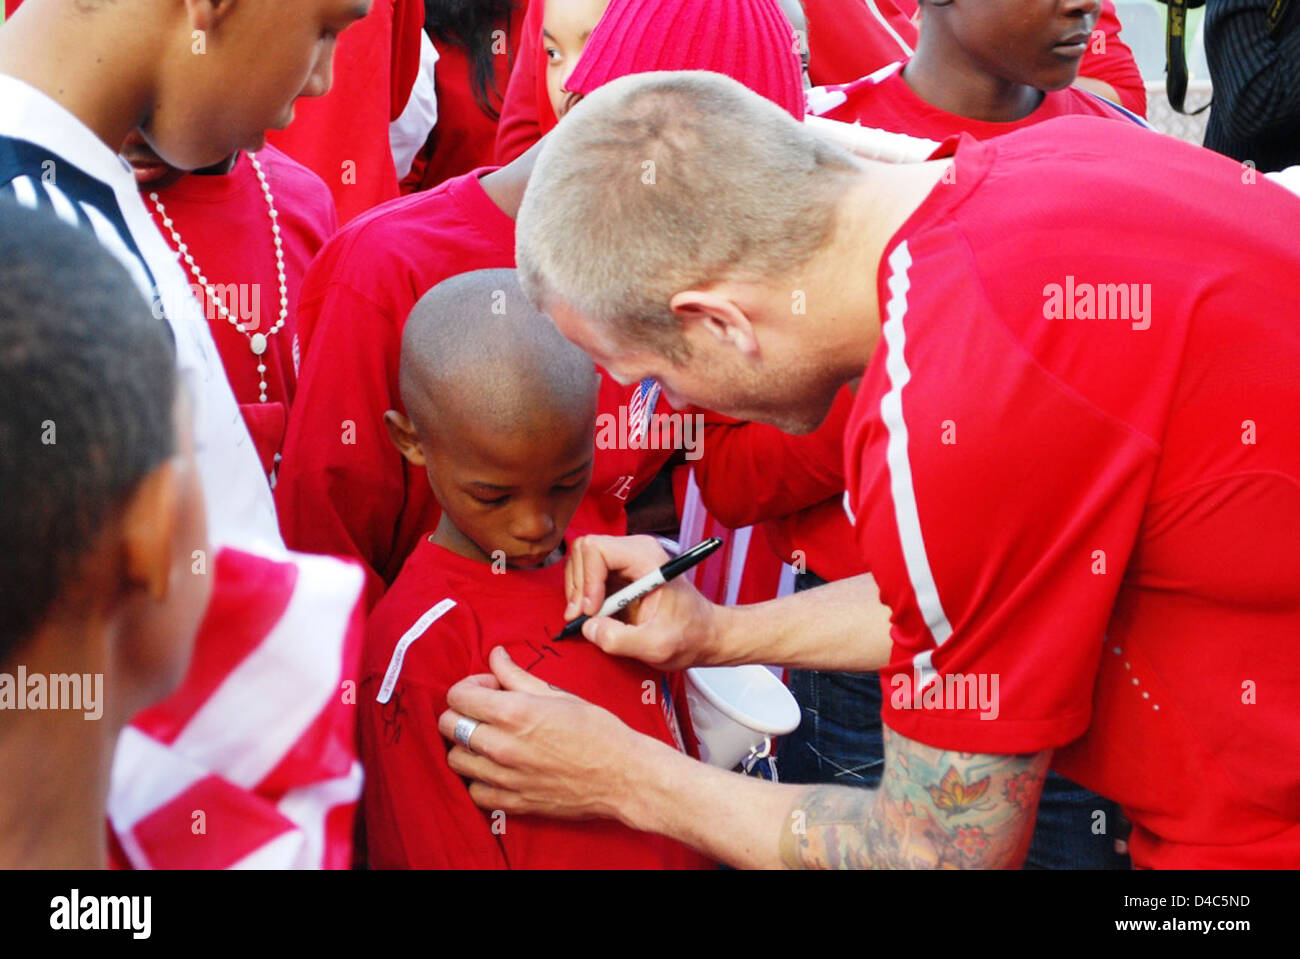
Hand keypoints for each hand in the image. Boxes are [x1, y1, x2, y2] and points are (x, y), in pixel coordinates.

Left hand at [437, 647, 653, 821]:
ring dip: (466, 746)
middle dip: (462, 712)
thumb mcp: (557, 694)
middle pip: (448, 726)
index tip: (489, 687)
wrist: (622, 775)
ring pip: (455, 760)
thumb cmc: (597, 730)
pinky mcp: (513, 803)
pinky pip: (474, 792)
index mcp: (513, 712)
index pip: (458, 696)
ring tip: (488, 740)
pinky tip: (496, 769)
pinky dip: (478, 779)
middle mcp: (501, 746)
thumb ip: (517, 675)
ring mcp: (504, 778)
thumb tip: (495, 655)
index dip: (469, 686)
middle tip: (485, 711)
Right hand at [564, 534, 724, 670]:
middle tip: (580, 617)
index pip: (597, 549)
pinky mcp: (619, 572)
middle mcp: (635, 550)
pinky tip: (591, 615)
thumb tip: (588, 627)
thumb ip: (620, 640)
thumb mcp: (657, 647)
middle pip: (585, 550)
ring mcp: (626, 559)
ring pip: (581, 559)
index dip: (587, 580)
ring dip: (577, 590)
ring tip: (586, 617)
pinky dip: (582, 594)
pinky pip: (587, 573)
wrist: (704, 634)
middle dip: (578, 586)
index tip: (591, 610)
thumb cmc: (688, 636)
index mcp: (647, 558)